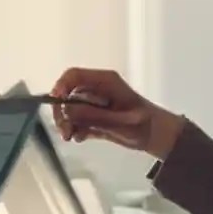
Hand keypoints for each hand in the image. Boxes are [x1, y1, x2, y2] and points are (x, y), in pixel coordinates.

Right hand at [49, 67, 183, 158]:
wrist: (156, 136)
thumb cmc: (144, 124)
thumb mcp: (120, 121)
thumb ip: (94, 115)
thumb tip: (67, 110)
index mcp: (105, 82)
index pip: (74, 76)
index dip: (60, 87)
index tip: (56, 104)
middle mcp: (97, 89)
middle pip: (67, 93)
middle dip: (62, 112)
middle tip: (64, 130)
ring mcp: (94, 103)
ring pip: (69, 108)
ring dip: (67, 123)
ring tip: (72, 137)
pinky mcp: (93, 116)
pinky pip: (77, 119)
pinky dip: (75, 129)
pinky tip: (81, 138)